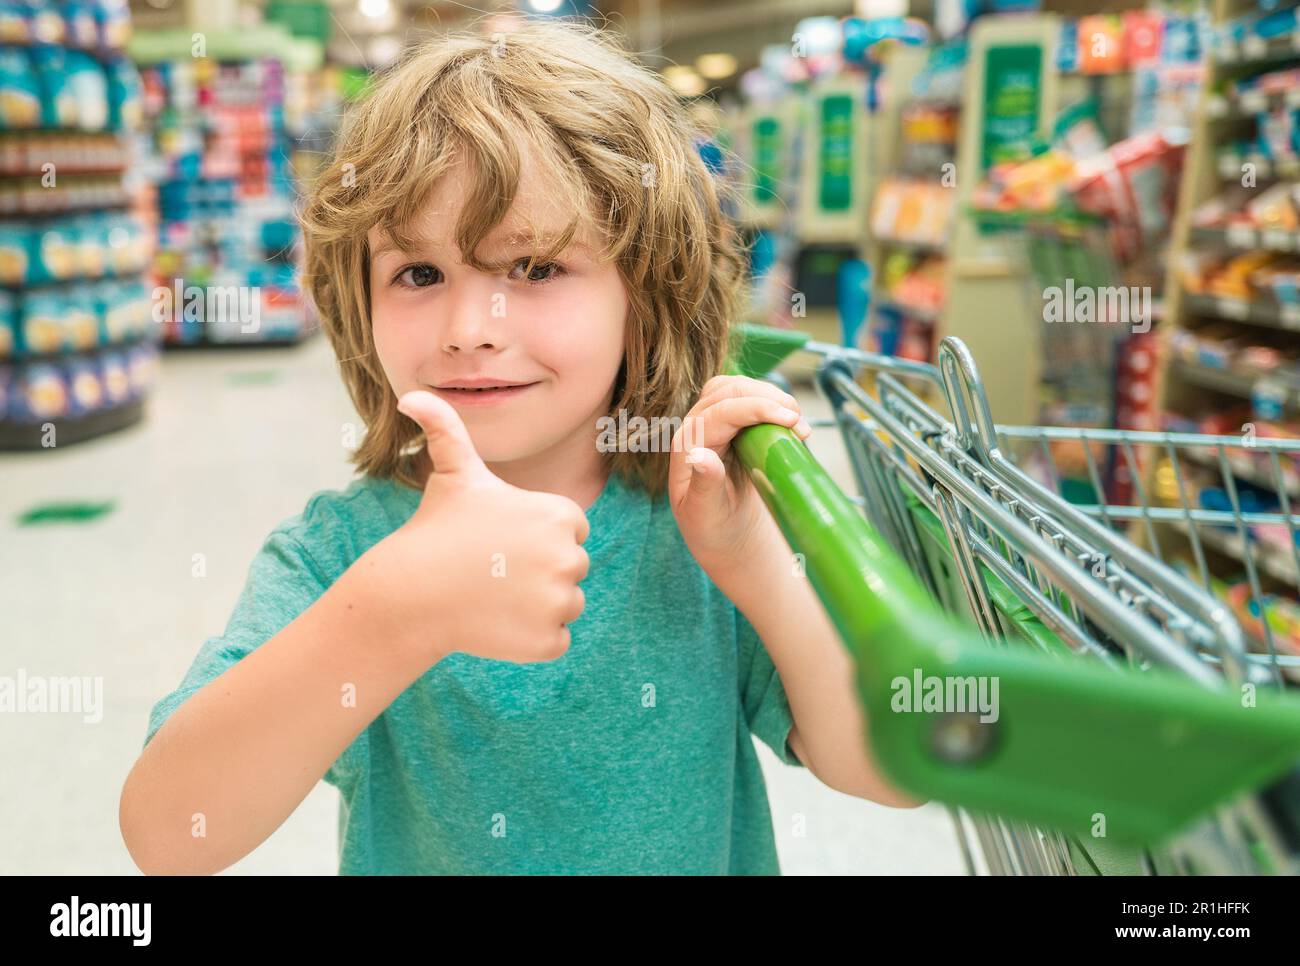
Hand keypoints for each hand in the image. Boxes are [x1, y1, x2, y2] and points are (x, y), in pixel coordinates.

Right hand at [369, 390, 590, 663]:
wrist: (410, 594)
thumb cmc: (435, 528)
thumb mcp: (452, 472)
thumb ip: (446, 428)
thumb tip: (411, 395)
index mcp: (560, 516)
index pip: (570, 530)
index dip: (535, 536)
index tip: (501, 539)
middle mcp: (570, 558)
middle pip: (570, 568)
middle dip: (538, 571)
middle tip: (494, 569)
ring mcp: (559, 603)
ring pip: (565, 605)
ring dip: (536, 605)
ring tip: (494, 595)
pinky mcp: (548, 642)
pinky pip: (555, 640)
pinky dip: (530, 638)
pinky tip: (497, 623)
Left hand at [668, 375, 810, 583]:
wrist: (724, 535)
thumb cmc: (712, 528)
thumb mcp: (705, 514)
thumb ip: (703, 484)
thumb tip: (700, 455)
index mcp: (686, 446)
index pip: (720, 413)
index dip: (756, 409)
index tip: (791, 418)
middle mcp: (695, 428)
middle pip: (728, 390)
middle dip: (766, 397)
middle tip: (799, 422)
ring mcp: (712, 423)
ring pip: (738, 388)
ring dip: (771, 395)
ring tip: (798, 422)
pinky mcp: (730, 425)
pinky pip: (749, 399)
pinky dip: (772, 404)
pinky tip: (791, 424)